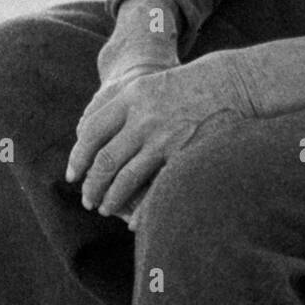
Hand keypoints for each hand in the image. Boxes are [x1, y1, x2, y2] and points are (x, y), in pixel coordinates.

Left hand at [66, 53, 253, 219]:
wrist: (231, 83)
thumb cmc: (188, 85)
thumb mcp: (149, 84)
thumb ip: (120, 105)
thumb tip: (83, 132)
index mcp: (132, 96)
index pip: (91, 132)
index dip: (77, 157)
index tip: (73, 175)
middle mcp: (144, 117)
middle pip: (104, 160)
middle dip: (92, 186)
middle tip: (87, 199)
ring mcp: (164, 138)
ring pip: (124, 179)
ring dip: (110, 199)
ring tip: (106, 209)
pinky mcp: (184, 154)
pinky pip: (155, 190)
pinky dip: (142, 210)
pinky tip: (134, 221)